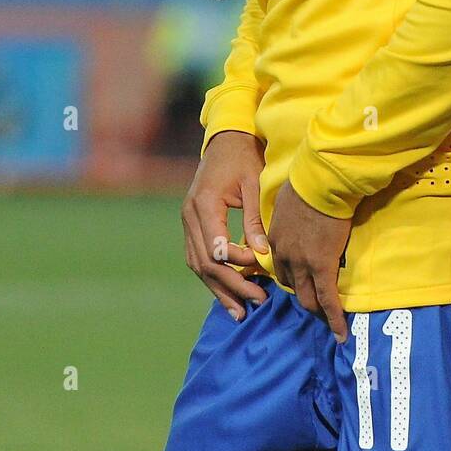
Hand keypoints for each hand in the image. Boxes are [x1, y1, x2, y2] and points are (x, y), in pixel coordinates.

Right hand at [182, 130, 268, 320]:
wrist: (226, 139)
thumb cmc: (244, 157)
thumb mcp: (253, 183)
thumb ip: (254, 218)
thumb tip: (263, 253)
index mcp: (204, 203)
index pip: (217, 246)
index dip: (238, 263)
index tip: (263, 270)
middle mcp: (189, 215)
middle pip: (205, 262)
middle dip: (232, 285)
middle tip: (258, 301)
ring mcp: (187, 221)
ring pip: (198, 264)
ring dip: (220, 289)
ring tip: (241, 311)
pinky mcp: (192, 225)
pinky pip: (198, 257)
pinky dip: (213, 277)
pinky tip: (228, 294)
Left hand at [268, 180, 350, 341]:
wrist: (321, 181)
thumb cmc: (308, 182)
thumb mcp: (289, 198)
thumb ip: (291, 213)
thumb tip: (301, 210)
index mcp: (275, 237)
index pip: (281, 266)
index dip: (292, 276)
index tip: (302, 281)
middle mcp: (284, 255)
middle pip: (292, 286)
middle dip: (304, 297)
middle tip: (317, 306)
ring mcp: (302, 264)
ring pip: (308, 298)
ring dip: (318, 311)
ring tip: (329, 322)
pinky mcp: (322, 267)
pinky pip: (328, 300)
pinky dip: (334, 319)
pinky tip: (341, 334)